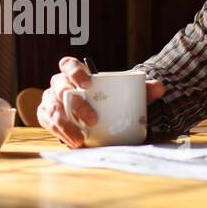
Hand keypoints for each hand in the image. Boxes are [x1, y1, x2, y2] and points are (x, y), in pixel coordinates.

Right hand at [37, 57, 165, 147]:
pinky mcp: (46, 117)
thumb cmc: (107, 100)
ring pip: (52, 110)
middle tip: (92, 119)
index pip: (68, 64)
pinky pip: (48, 124)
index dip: (75, 72)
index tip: (88, 84)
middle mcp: (58, 84)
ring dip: (65, 125)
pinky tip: (73, 143)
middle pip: (60, 89)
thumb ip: (142, 90)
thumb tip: (160, 87)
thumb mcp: (125, 94)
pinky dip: (60, 134)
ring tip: (80, 139)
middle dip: (76, 104)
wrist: (94, 115)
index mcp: (74, 73)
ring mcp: (50, 101)